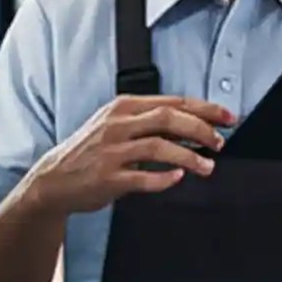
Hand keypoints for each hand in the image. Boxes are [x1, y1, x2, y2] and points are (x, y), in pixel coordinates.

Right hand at [24, 94, 234, 214]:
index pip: (173, 101)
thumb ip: (150, 122)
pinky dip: (164, 178)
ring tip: (208, 166)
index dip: (205, 109)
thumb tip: (195, 125)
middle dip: (201, 129)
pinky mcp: (107, 177)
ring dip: (189, 157)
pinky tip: (178, 178)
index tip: (228, 118)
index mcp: (123, 106)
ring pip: (159, 146)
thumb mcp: (117, 126)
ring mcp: (111, 150)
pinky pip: (143, 177)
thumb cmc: (91, 151)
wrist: (54, 180)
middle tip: (220, 143)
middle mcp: (117, 124)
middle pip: (168, 118)